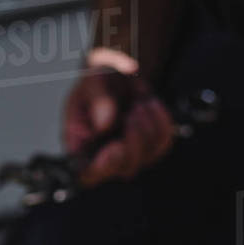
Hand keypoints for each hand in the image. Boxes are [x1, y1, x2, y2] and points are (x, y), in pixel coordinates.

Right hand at [62, 47, 174, 186]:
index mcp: (79, 141)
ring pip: (148, 156)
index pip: (87, 172)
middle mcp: (102, 152)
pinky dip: (161, 122)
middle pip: (124, 168)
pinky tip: (149, 106)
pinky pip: (163, 143)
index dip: (103, 167)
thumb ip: (97, 99)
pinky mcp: (149, 146)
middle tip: (131, 113)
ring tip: (138, 104)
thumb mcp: (91, 80)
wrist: (118, 72)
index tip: (115, 146)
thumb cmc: (99, 79)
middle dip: (134, 139)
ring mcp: (128, 152)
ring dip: (148, 126)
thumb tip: (104, 122)